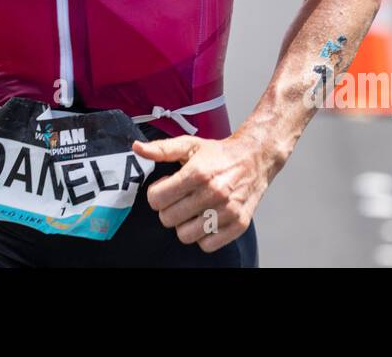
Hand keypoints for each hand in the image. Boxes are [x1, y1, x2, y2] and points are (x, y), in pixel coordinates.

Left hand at [133, 134, 271, 252]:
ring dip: (185, 224)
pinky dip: (204, 235)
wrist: (255, 158)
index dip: (156, 194)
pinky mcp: (238, 224)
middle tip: (180, 198)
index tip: (166, 188)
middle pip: (168, 219)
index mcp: (198, 173)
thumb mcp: (189, 145)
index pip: (156, 199)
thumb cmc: (218, 154)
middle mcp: (213, 192)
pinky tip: (207, 218)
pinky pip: (207, 245)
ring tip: (193, 209)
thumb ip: (161, 149)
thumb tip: (137, 148)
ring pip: (186, 235)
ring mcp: (227, 210)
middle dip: (169, 209)